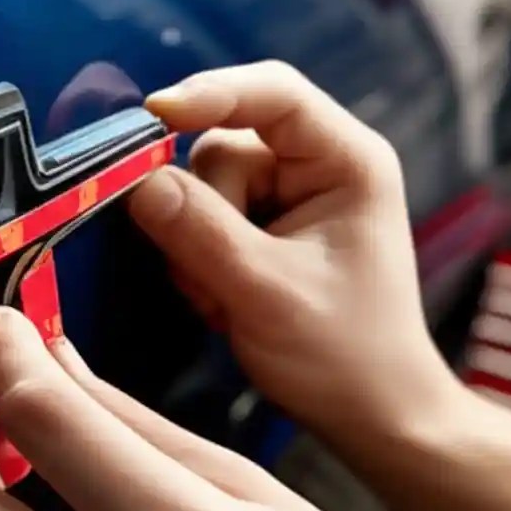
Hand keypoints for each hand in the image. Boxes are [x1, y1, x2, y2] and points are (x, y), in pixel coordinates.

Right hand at [129, 61, 460, 438]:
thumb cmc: (345, 356)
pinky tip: (226, 304)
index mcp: (347, 160)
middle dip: (202, 212)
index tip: (152, 116)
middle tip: (215, 280)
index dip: (209, 94)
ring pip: (200, 189)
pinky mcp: (262, 230)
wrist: (371, 416)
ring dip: (196, 247)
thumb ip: (200, 233)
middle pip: (220, 147)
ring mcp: (287, 199)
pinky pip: (199, 221)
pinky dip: (198, 263)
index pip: (273, 93)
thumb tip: (139, 182)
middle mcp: (318, 166)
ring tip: (229, 301)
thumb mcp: (266, 294)